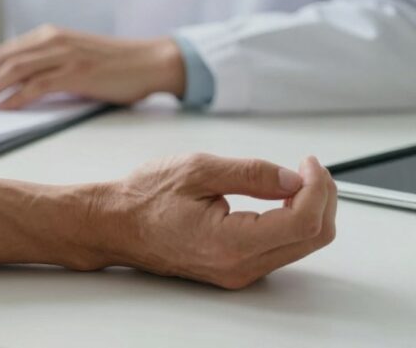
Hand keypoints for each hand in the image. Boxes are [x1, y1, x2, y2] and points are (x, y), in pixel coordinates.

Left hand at [0, 25, 184, 108]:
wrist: (151, 61)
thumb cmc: (113, 66)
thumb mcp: (72, 59)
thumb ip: (45, 67)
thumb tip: (12, 89)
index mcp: (48, 35)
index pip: (3, 53)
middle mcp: (52, 40)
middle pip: (1, 60)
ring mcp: (64, 55)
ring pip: (14, 71)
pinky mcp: (77, 72)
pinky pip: (37, 85)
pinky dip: (15, 97)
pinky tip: (0, 109)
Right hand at [90, 154, 336, 289]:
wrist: (115, 224)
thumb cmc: (144, 198)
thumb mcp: (198, 169)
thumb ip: (251, 173)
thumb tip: (294, 179)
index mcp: (230, 243)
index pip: (303, 223)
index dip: (318, 188)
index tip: (307, 163)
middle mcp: (239, 267)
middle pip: (312, 238)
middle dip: (320, 198)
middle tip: (306, 168)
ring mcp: (239, 273)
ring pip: (301, 245)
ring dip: (308, 209)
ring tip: (291, 179)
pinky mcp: (236, 269)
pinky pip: (281, 248)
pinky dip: (291, 221)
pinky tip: (279, 198)